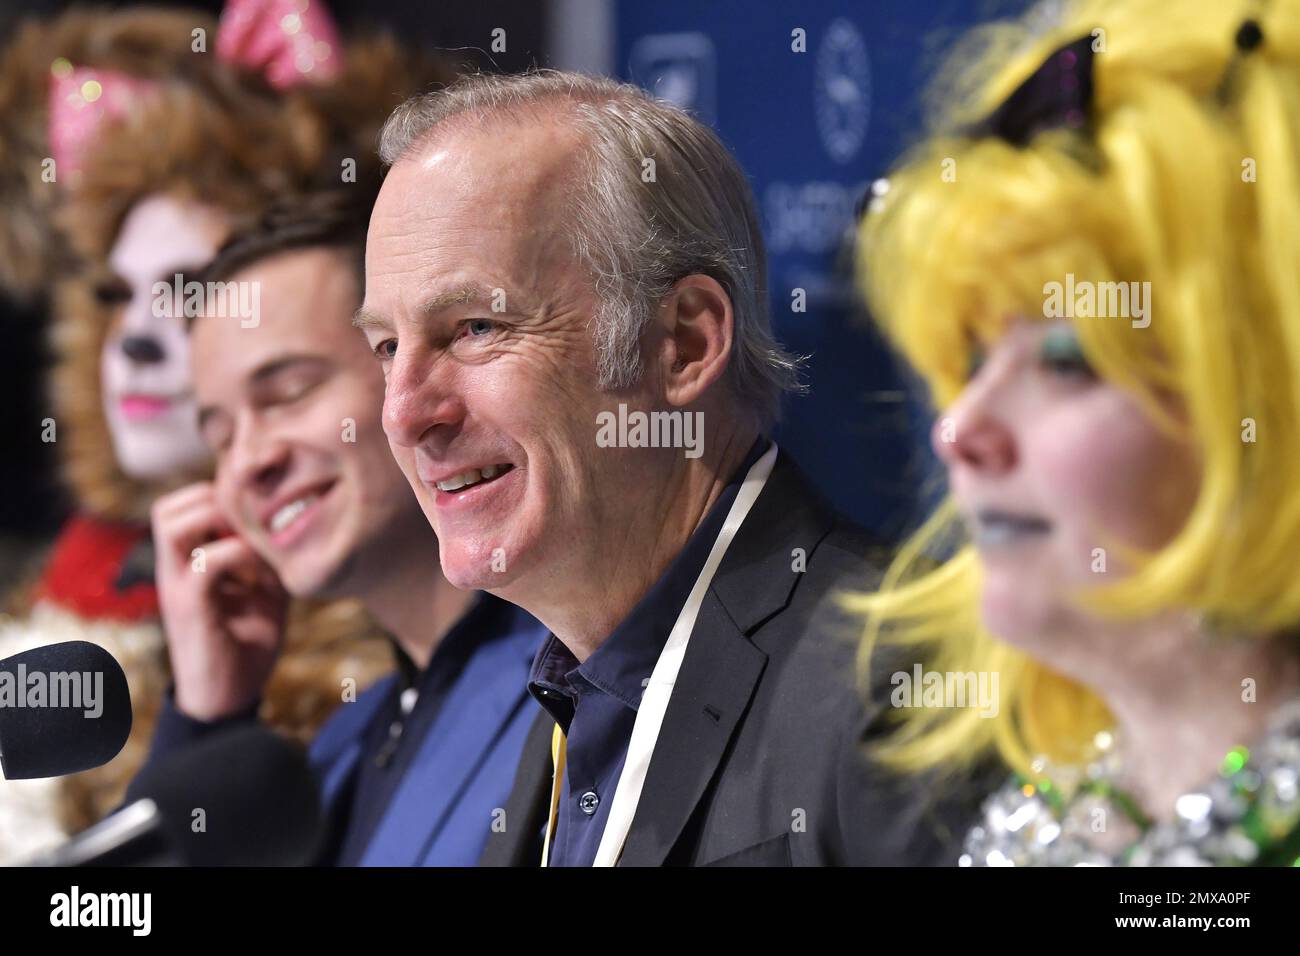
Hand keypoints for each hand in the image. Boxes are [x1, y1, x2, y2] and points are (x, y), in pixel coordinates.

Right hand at [151, 481, 288, 720]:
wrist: (227, 701)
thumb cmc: (246, 646)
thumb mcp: (265, 594)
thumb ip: (268, 560)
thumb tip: (292, 527)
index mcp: (187, 564)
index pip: (183, 506)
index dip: (220, 500)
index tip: (260, 523)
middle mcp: (173, 570)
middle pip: (170, 507)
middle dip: (217, 504)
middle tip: (256, 531)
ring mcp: (176, 587)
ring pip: (173, 522)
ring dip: (220, 523)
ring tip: (254, 549)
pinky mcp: (189, 609)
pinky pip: (206, 562)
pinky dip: (240, 557)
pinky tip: (264, 579)